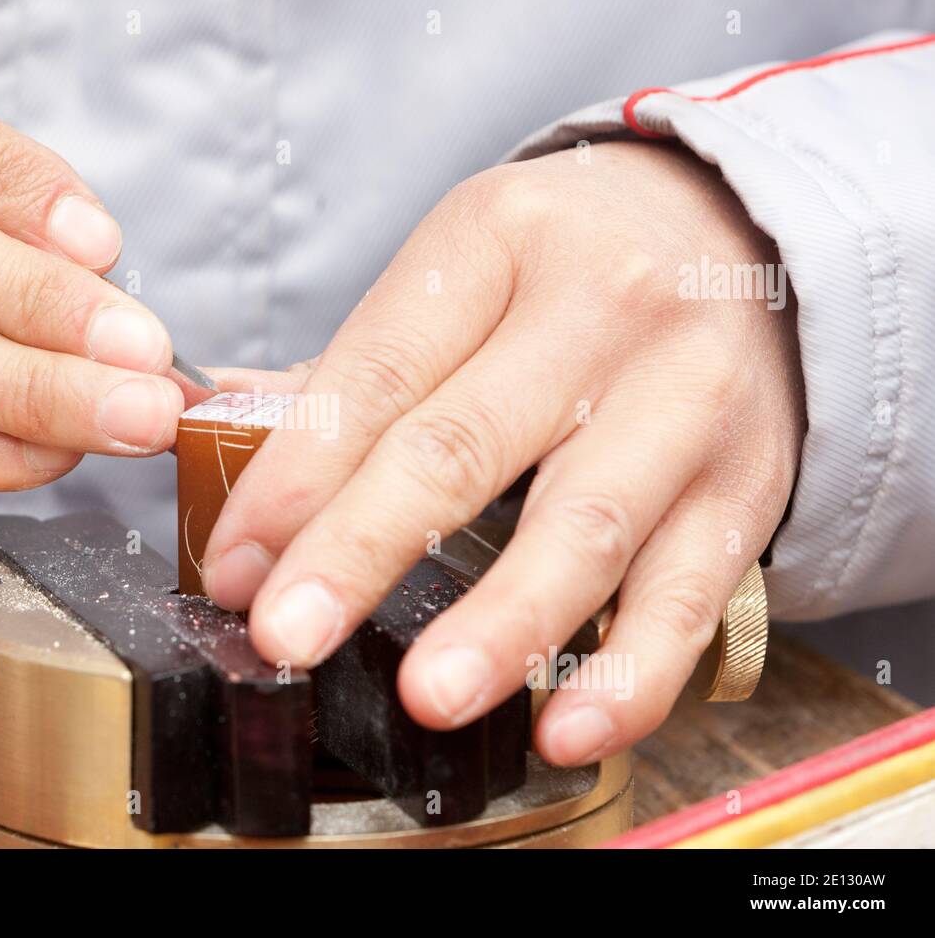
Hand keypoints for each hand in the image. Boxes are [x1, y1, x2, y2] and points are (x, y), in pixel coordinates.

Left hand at [201, 140, 804, 764]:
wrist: (747, 231)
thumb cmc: (572, 261)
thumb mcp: (465, 263)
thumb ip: (353, 360)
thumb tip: (214, 421)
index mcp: (497, 241)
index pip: (378, 370)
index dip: (296, 476)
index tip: (234, 563)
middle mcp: (599, 311)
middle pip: (463, 446)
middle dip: (363, 550)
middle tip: (287, 634)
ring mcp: (683, 401)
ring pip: (582, 525)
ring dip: (500, 624)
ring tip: (427, 695)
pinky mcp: (743, 485)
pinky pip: (687, 594)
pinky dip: (628, 673)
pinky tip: (564, 728)